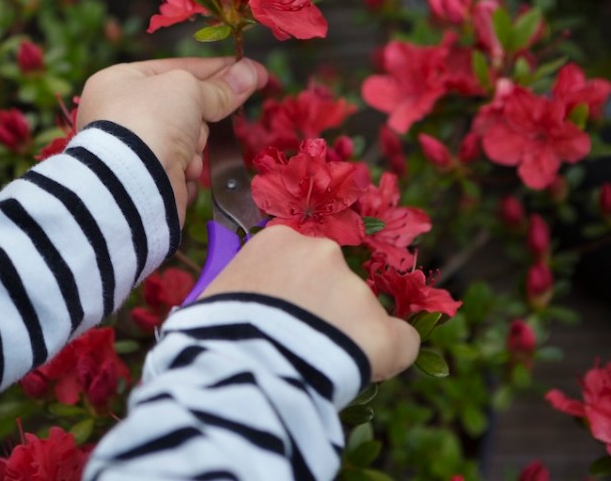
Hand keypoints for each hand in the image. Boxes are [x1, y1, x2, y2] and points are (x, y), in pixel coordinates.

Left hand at [76, 57, 266, 224]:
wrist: (134, 178)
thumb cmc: (151, 118)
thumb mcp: (188, 88)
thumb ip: (220, 85)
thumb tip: (251, 73)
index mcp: (120, 81)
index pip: (177, 68)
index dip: (216, 69)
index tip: (251, 69)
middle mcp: (122, 114)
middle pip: (184, 108)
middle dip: (199, 118)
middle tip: (200, 123)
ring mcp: (133, 149)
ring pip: (188, 140)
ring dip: (194, 146)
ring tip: (182, 151)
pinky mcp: (147, 178)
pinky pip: (182, 167)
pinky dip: (186, 169)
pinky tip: (178, 171)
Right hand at [200, 225, 420, 380]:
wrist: (241, 370)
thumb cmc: (211, 334)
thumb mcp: (212, 297)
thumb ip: (236, 290)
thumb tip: (228, 304)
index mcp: (277, 240)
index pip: (297, 259)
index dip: (293, 288)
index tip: (283, 313)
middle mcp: (322, 254)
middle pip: (331, 281)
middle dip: (321, 309)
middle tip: (297, 343)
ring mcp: (356, 291)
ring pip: (359, 314)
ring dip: (342, 336)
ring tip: (313, 368)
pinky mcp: (384, 333)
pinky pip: (400, 342)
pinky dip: (386, 357)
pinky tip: (364, 372)